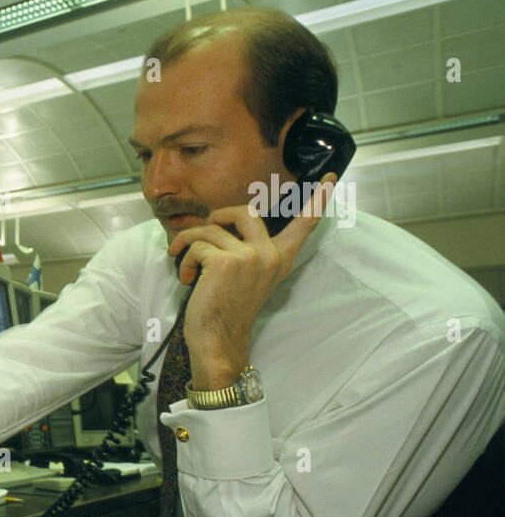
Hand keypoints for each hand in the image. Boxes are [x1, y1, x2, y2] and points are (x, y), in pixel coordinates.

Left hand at [167, 174, 335, 389]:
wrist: (217, 340)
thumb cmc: (226, 309)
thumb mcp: (246, 277)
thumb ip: (248, 251)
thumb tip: (223, 224)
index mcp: (280, 259)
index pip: (304, 226)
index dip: (318, 200)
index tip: (333, 177)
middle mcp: (270, 256)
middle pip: (246, 211)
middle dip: (218, 216)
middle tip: (203, 233)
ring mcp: (250, 257)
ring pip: (210, 229)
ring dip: (188, 244)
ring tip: (185, 265)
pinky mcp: (226, 262)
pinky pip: (196, 245)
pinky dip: (183, 259)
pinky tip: (186, 279)